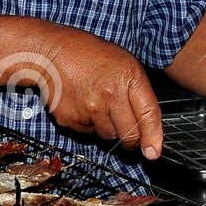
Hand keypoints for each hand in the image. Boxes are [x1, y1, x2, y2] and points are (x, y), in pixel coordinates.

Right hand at [36, 28, 163, 159]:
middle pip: (128, 134)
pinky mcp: (70, 119)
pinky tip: (83, 104)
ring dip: (108, 127)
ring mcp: (88, 109)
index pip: (148, 114)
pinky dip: (88, 124)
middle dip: (131, 137)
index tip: (153, 152)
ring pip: (108, 135)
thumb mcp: (125, 64)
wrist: (53, 53)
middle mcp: (109, 94)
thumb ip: (140, 94)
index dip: (153, 137)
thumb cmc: (91, 56)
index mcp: (127, 77)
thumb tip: (150, 128)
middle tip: (127, 127)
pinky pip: (88, 133)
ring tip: (98, 103)